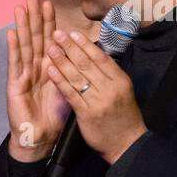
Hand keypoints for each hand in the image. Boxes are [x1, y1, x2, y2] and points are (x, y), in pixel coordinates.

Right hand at [7, 0, 70, 160]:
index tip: (49, 3)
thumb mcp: (69, 88)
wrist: (41, 137)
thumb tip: (83, 53)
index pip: (49, 40)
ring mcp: (22, 75)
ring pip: (24, 46)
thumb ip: (70, 70)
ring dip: (22, 26)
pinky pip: (15, 64)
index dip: (48, 22)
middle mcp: (34, 67)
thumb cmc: (55, 115)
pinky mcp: (14, 85)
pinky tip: (11, 33)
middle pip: (34, 38)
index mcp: (48, 67)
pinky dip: (13, 48)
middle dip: (33, 17)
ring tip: (19, 8)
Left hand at [44, 28, 147, 163]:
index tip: (73, 33)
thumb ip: (108, 75)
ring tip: (50, 48)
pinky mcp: (87, 113)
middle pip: (87, 63)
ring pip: (77, 76)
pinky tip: (50, 69)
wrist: (126, 144)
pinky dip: (60, 80)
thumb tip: (93, 56)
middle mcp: (110, 88)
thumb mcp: (121, 92)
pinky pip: (71, 93)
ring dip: (62, 60)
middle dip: (70, 47)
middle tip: (57, 34)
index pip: (101, 57)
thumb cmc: (122, 116)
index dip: (85, 44)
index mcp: (120, 80)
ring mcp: (99, 100)